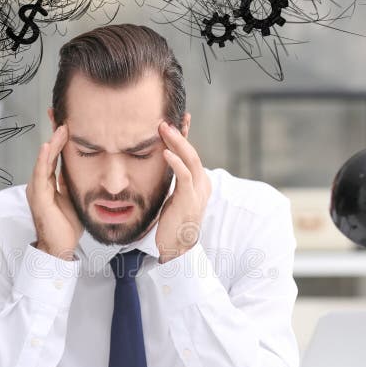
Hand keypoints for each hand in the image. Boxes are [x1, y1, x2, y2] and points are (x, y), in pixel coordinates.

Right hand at [25, 124, 82, 260]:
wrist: (59, 247)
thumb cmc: (66, 225)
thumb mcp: (72, 197)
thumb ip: (71, 181)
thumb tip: (80, 166)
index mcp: (48, 182)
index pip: (53, 155)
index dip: (59, 138)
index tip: (65, 120)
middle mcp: (40, 183)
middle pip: (47, 153)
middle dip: (53, 133)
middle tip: (58, 113)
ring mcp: (37, 189)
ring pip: (44, 161)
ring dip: (52, 143)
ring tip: (60, 127)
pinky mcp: (38, 197)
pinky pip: (40, 175)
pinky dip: (42, 160)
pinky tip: (45, 146)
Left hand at [155, 121, 210, 263]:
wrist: (176, 247)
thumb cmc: (172, 222)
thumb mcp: (173, 194)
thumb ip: (173, 179)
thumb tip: (163, 162)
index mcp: (199, 182)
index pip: (191, 154)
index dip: (185, 136)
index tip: (178, 119)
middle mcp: (202, 184)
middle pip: (192, 153)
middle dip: (179, 135)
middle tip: (164, 121)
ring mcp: (198, 192)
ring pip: (191, 160)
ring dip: (177, 143)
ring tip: (164, 130)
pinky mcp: (189, 200)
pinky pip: (184, 176)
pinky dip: (175, 162)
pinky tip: (165, 153)